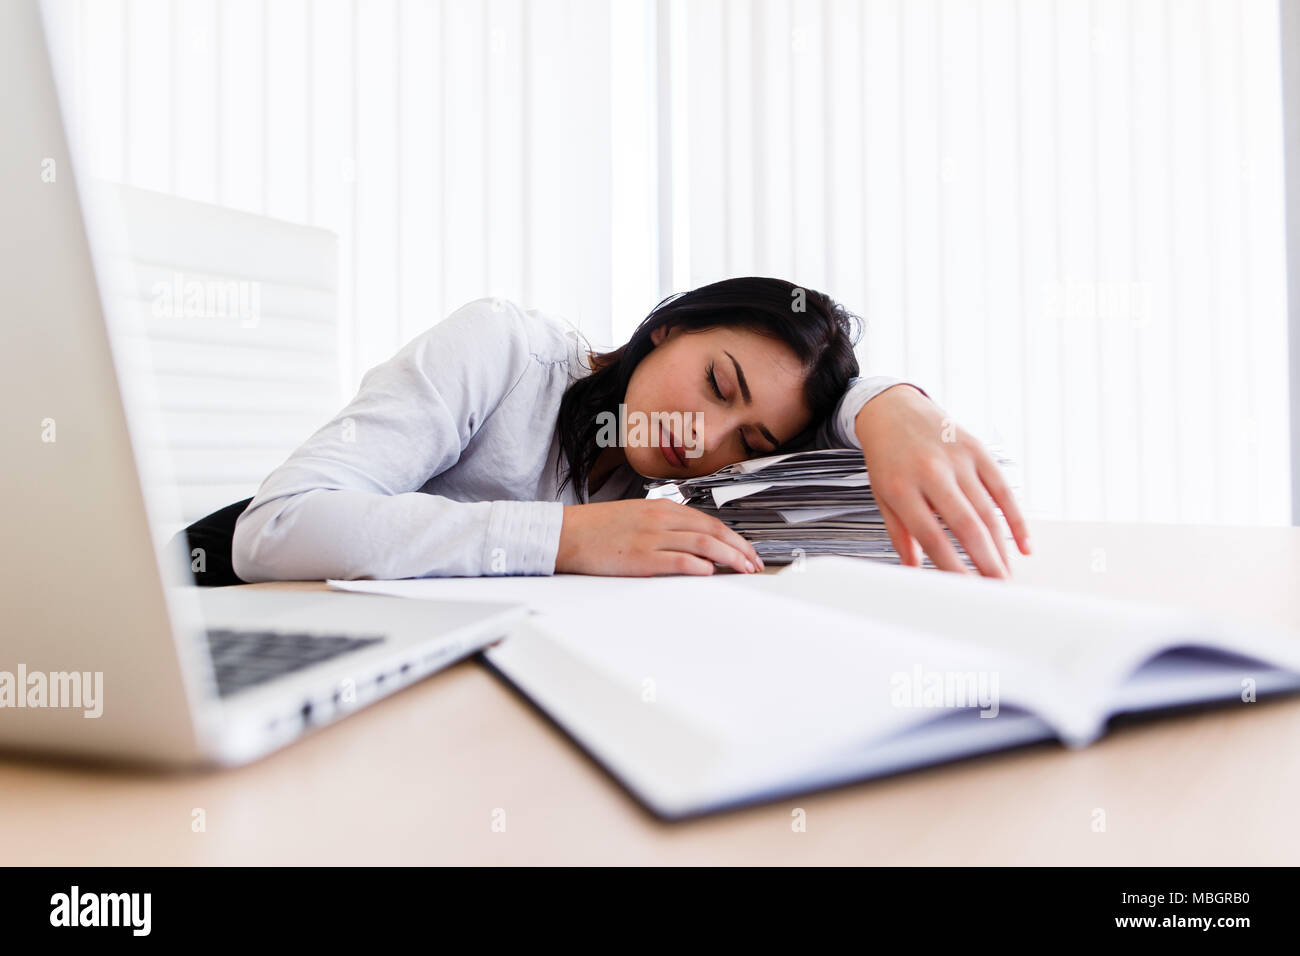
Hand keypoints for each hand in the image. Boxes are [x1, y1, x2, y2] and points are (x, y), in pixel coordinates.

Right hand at [555, 498, 765, 575]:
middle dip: (739, 548)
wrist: (566, 533)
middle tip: (755, 563)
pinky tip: (710, 572)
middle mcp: (661, 519)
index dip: (734, 537)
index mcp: (662, 508)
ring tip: (743, 569)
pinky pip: (676, 560)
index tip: (748, 551)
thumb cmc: (598, 528)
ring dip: (728, 558)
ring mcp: (651, 537)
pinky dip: (697, 565)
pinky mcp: (640, 557)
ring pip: (702, 544)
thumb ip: (665, 526)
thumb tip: (693, 542)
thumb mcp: (637, 516)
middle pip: (712, 532)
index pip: (709, 521)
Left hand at [854, 385, 1030, 577]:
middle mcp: (931, 472)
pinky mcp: (977, 449)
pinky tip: (1024, 545)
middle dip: (986, 563)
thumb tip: (913, 569)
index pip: (931, 537)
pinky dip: (1016, 519)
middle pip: (966, 526)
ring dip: (1001, 548)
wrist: (892, 410)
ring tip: (1006, 576)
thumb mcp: (882, 495)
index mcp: (902, 488)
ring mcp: (957, 459)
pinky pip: (1003, 489)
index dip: (952, 567)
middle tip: (999, 590)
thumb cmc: (887, 459)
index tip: (966, 592)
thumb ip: (900, 534)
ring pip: (987, 511)